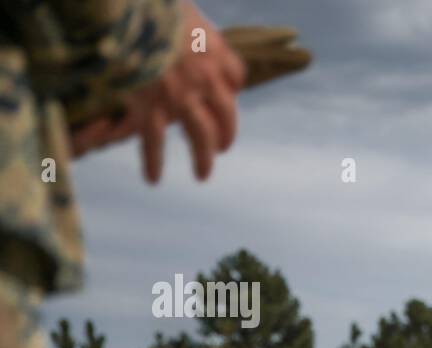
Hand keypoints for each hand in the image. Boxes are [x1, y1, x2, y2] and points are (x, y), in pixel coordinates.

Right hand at [79, 3, 245, 180]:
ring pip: (200, 136)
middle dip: (225, 134)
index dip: (230, 88)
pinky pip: (154, 141)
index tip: (226, 94)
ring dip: (203, 159)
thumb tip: (187, 33)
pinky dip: (153, 162)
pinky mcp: (152, 106)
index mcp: (217, 51)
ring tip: (203, 175)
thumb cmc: (153, 3)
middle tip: (222, 148)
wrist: (129, 8)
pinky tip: (153, 179)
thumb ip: (191, 28)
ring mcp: (182, 96)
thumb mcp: (185, 10)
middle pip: (226, 115)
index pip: (235, 76)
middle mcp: (207, 79)